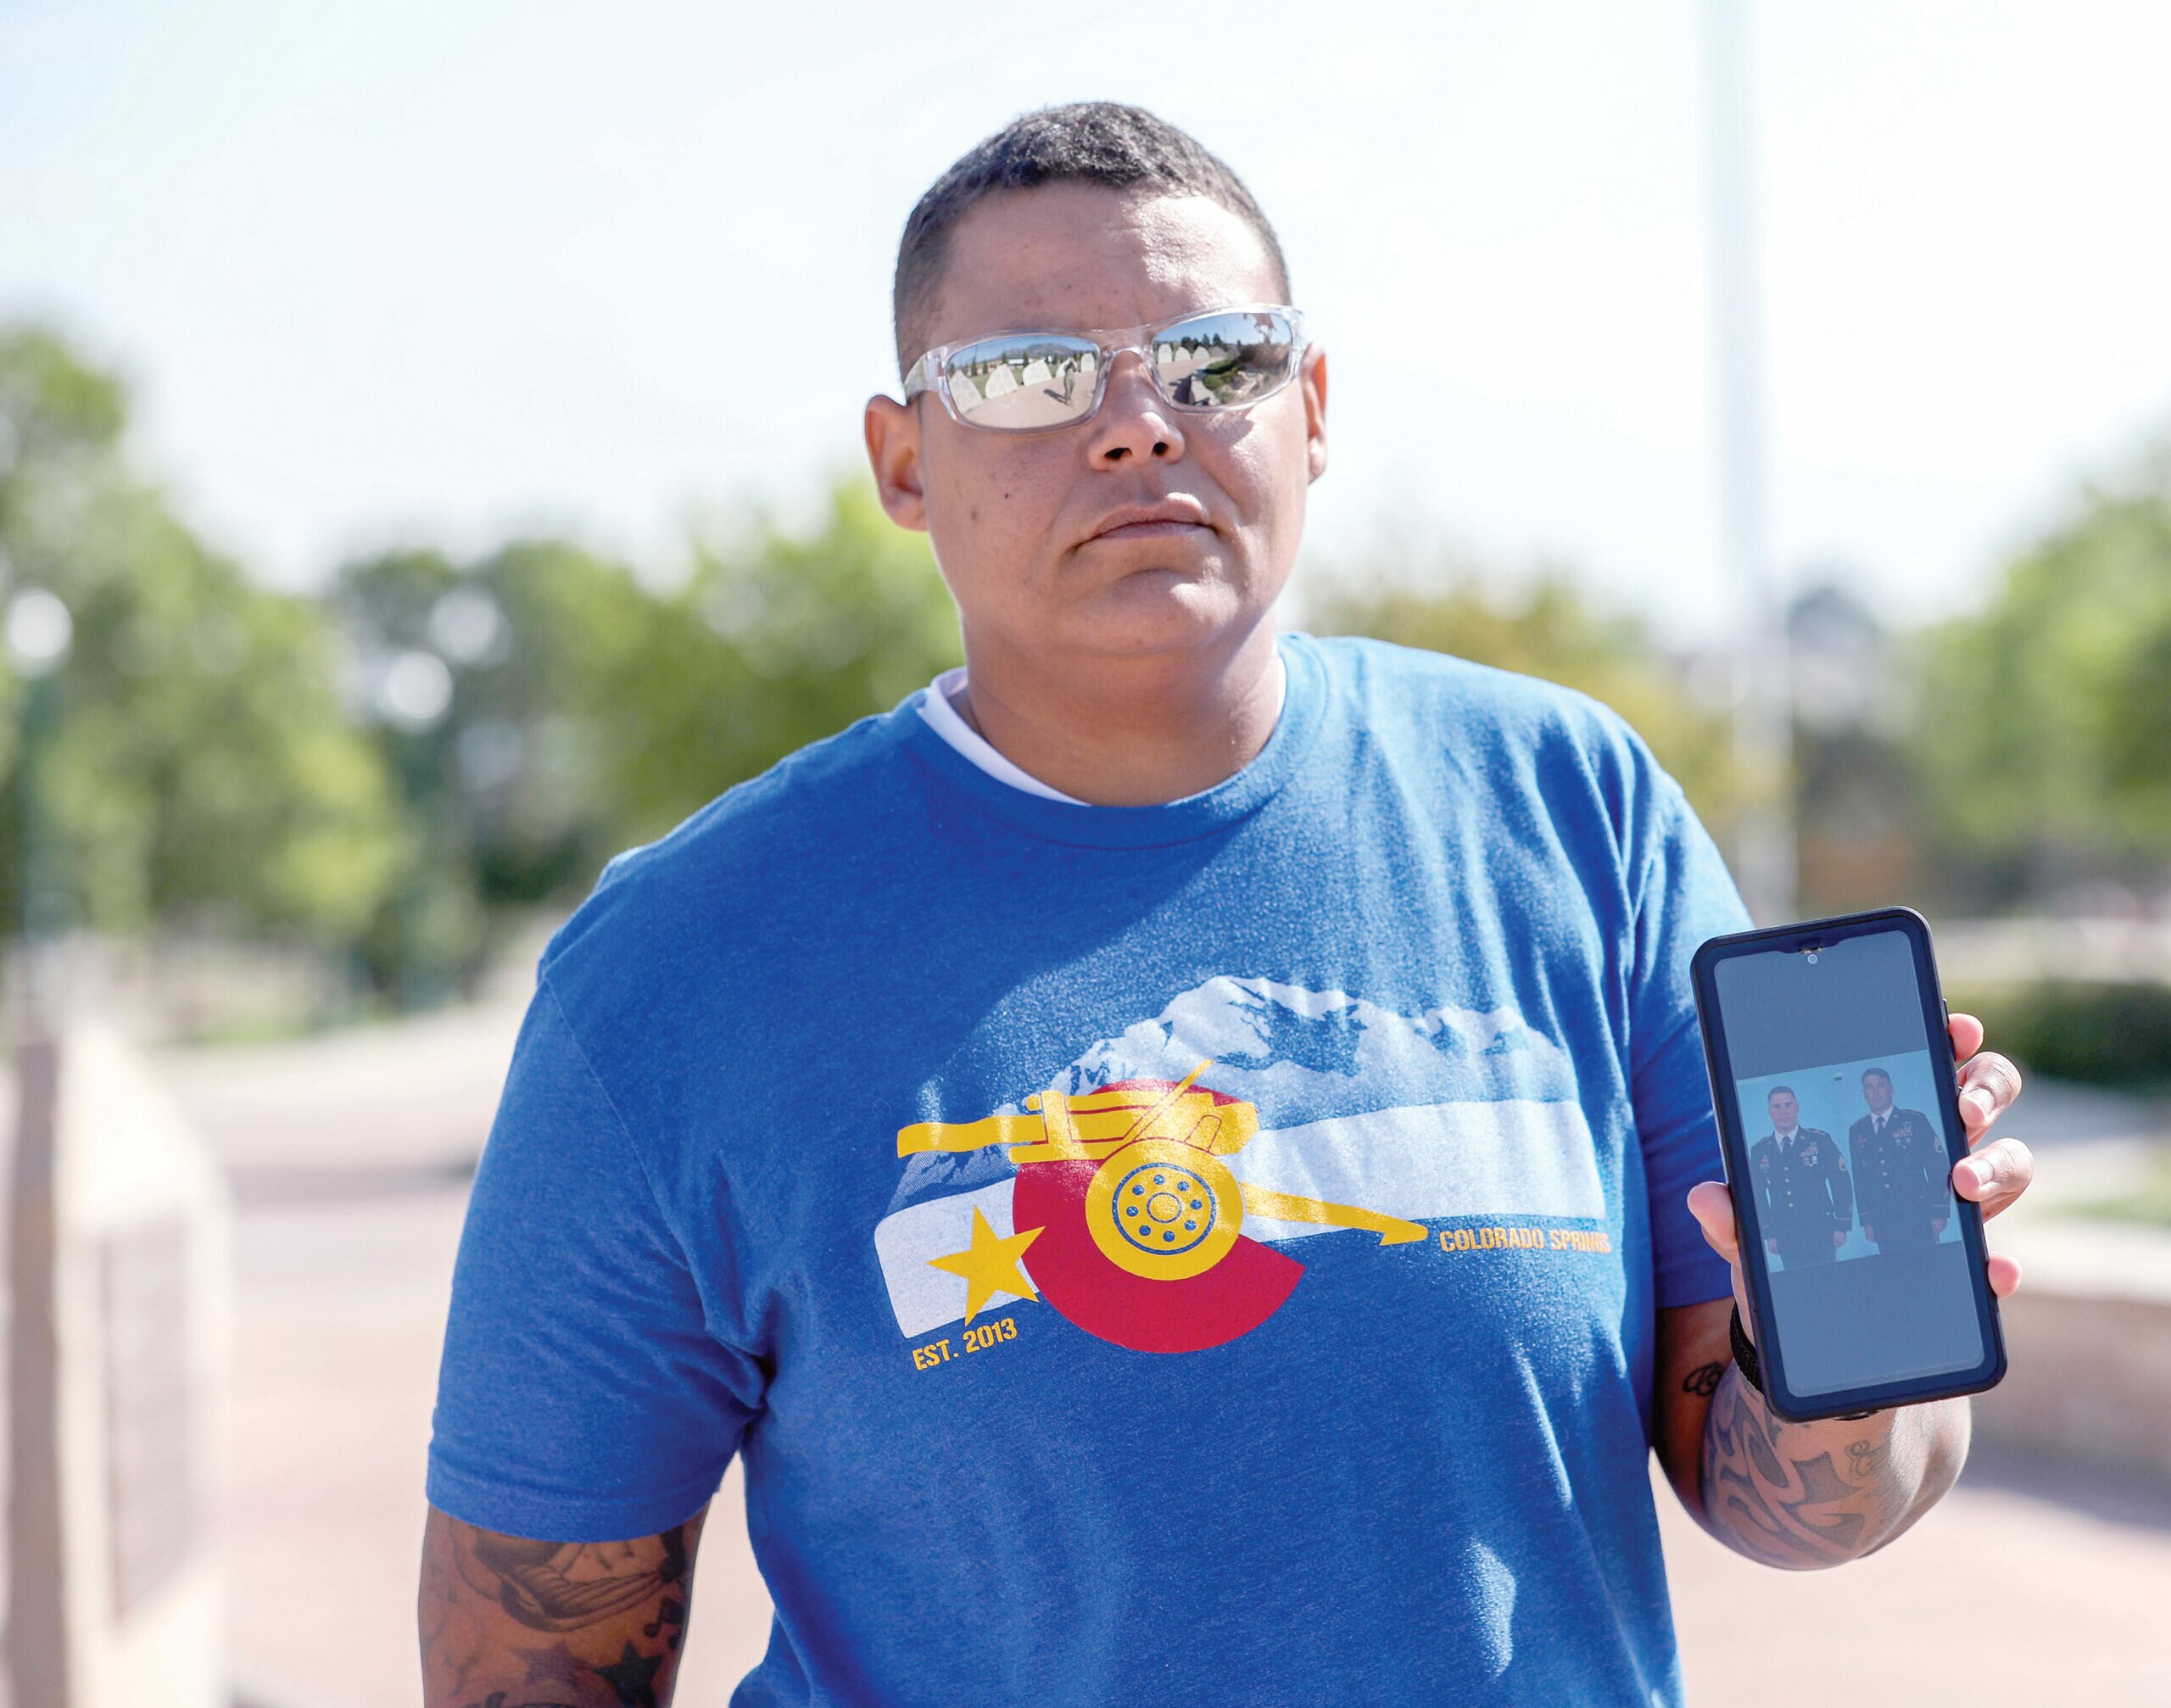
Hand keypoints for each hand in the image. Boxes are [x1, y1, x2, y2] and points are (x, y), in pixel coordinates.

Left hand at [1688, 1014, 2031, 1317]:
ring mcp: (1956, 1205)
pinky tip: (1994, 1270)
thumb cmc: (1781, 1250)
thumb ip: (1728, 1214)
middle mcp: (1932, 1151)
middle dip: (1984, 1089)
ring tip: (1960, 1182)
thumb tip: (1705, 1198)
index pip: (1930, 1061)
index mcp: (1883, 1121)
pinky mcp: (1965, 1265)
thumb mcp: (1747, 1230)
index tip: (1957, 1027)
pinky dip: (2001, 1265)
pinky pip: (1998, 1260)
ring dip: (1996, 1166)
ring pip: (2010, 1163)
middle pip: (1987, 1095)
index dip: (1951, 1037)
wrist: (1799, 1323)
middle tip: (1961, 1108)